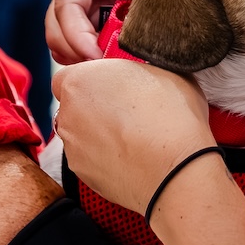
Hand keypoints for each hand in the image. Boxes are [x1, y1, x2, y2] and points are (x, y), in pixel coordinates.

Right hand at [46, 0, 193, 63]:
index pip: (65, 6)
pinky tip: (127, 60)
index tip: (98, 58)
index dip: (76, 38)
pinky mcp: (107, 17)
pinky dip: (105, 58)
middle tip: (108, 69)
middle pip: (59, 28)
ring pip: (72, 41)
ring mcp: (92, 0)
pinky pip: (95, 44)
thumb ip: (149, 0)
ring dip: (92, 58)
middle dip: (80, 52)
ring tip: (122, 65)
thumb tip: (133, 44)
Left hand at [50, 59, 213, 214]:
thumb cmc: (171, 116)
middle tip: (128, 112)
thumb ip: (138, 70)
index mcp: (80, 81)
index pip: (69, 77)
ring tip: (134, 139)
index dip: (91, 82)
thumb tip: (141, 75)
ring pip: (81, 136)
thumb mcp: (163, 72)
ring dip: (99, 135)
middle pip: (74, 107)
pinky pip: (90, 161)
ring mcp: (73, 147)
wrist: (176, 169)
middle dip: (94, 108)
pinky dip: (105, 159)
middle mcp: (68, 114)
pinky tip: (131, 159)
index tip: (112, 87)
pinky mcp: (82, 174)